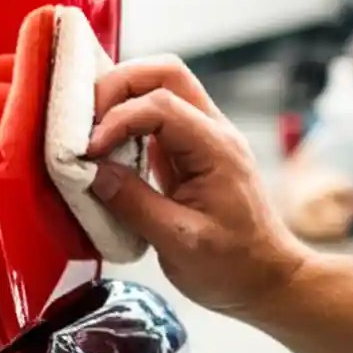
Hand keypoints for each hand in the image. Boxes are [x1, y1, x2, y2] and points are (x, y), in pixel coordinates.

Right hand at [86, 55, 312, 318]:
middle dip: (118, 85)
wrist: (268, 279)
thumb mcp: (180, 243)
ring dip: (121, 98)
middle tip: (85, 121)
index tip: (89, 152)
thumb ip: (135, 204)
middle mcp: (213, 131)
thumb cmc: (234, 267)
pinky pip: (157, 115)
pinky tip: (108, 148)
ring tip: (91, 131)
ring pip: (161, 86)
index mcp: (216, 149)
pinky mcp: (191, 151)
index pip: (160, 105)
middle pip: (165, 73)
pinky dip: (127, 121)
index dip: (117, 120)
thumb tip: (94, 172)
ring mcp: (203, 137)